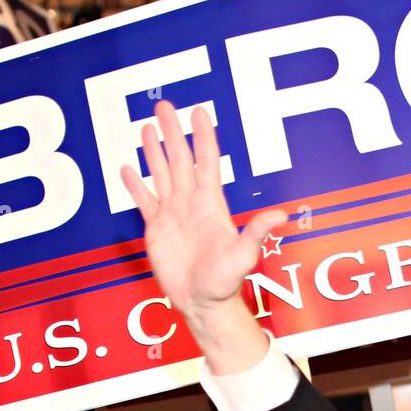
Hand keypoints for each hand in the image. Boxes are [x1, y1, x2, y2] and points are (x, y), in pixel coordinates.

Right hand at [120, 101, 282, 366]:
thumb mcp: (243, 255)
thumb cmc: (224, 283)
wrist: (201, 303)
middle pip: (180, 160)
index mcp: (210, 204)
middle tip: (163, 106)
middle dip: (173, 132)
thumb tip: (282, 215)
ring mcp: (173, 215)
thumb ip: (257, 232)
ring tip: (146, 128)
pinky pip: (144, 200)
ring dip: (154, 151)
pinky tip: (128, 168)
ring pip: (162, 174)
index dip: (203, 136)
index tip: (199, 111)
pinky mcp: (156, 229)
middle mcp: (191, 204)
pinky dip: (135, 185)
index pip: (206, 161)